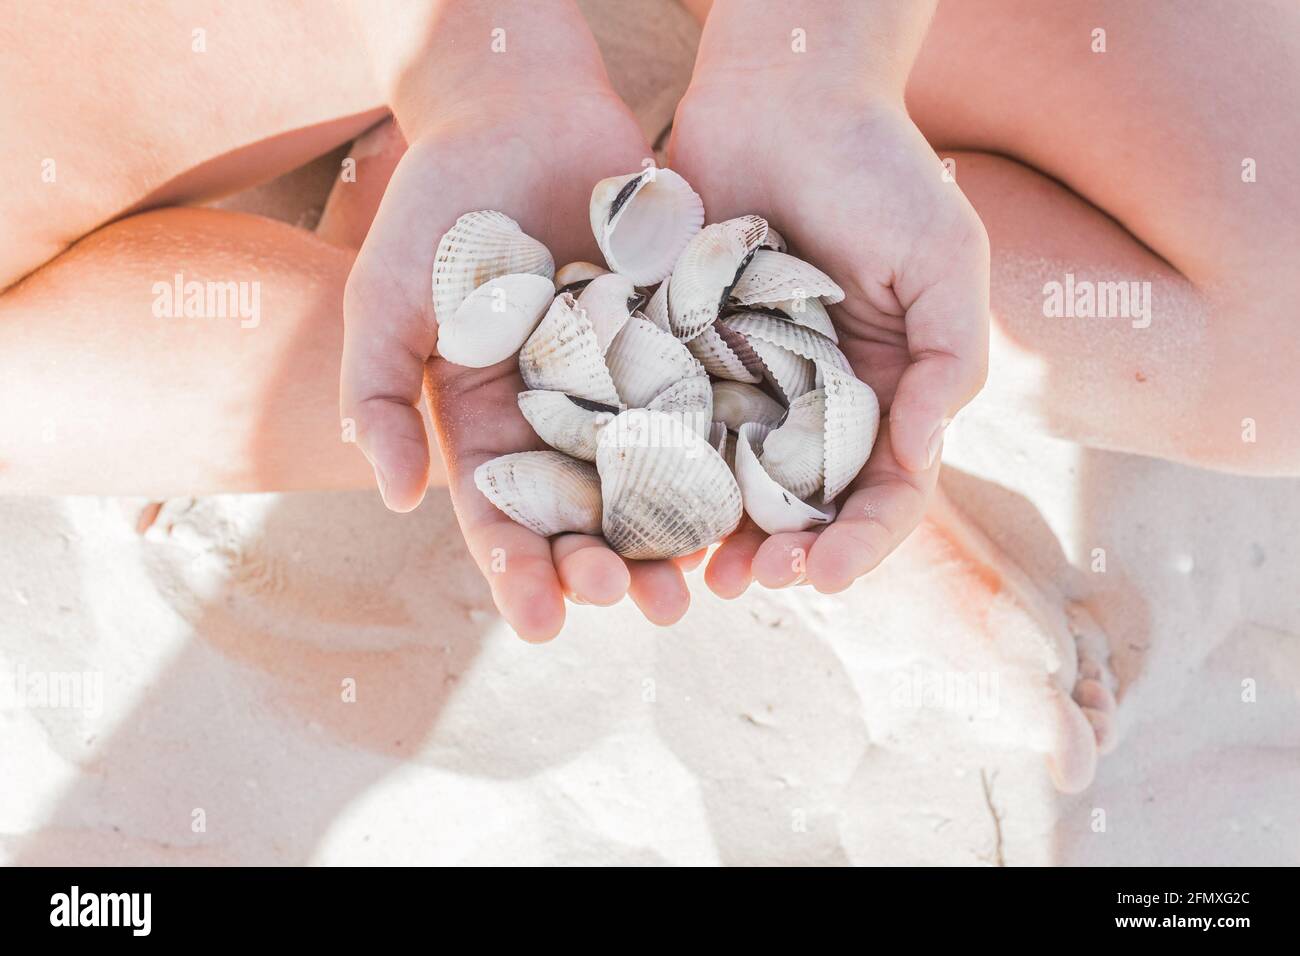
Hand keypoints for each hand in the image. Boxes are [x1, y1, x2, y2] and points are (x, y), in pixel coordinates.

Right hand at [341, 16, 699, 640]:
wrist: (519, 110)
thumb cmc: (439, 207)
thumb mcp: (389, 298)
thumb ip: (378, 392)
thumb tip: (396, 497)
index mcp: (488, 425)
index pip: (501, 515)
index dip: (519, 572)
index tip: (543, 623)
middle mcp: (559, 420)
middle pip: (585, 513)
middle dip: (609, 567)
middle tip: (640, 607)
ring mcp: (623, 385)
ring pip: (653, 479)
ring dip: (674, 536)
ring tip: (700, 587)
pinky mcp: (679, 344)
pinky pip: (705, 409)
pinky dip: (724, 458)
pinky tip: (748, 502)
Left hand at [669, 78, 989, 595]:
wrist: (783, 91)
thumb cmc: (878, 168)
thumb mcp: (943, 259)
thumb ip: (950, 358)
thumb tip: (918, 456)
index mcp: (885, 389)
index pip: (886, 488)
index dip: (865, 538)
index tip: (830, 574)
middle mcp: (815, 398)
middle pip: (805, 502)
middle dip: (788, 551)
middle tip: (756, 582)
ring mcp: (746, 380)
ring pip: (733, 480)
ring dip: (720, 535)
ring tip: (700, 578)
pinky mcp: (682, 352)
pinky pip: (672, 424)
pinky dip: (662, 471)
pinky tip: (642, 508)